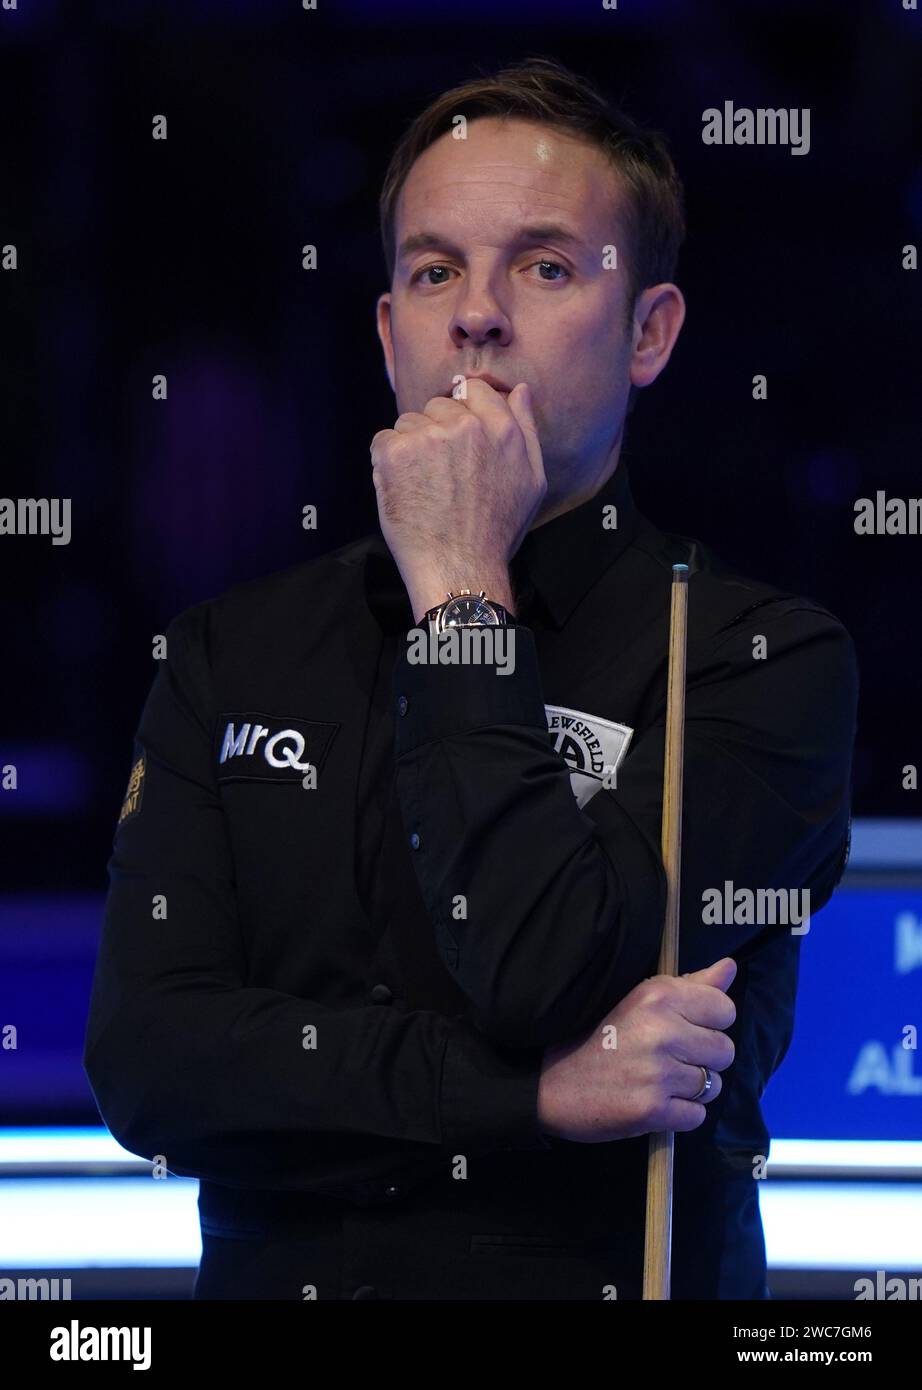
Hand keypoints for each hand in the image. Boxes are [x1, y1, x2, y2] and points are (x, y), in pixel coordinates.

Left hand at [369, 379, 545, 616]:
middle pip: (438, 405)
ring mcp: (428, 437)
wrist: (460, 568)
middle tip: (443, 475)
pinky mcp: (396, 452)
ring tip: (424, 487)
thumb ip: (526, 428)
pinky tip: (405, 490)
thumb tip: (520, 389)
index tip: (457, 440)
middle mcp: (466, 425)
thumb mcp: (531, 480)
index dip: (462, 410)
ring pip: (409, 422)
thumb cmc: (497, 531)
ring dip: (411, 447)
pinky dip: (387, 463)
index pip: (473, 389)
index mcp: (501, 428)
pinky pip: (383, 441)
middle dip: (436, 431)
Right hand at [536, 958, 737, 1142]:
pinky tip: (655, 1102)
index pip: (724, 1008)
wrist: (549, 1084)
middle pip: (725, 1050)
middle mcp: (663, 1031)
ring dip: (692, 1088)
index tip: (685, 1028)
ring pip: (713, 1085)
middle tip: (669, 1058)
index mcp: (659, 996)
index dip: (710, 1022)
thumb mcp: (638, 1000)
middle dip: (703, 1058)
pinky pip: (697, 1116)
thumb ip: (689, 985)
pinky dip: (680, 1114)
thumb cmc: (595, 1037)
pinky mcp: (653, 1111)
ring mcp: (659, 1073)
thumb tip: (729, 968)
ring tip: (660, 1081)